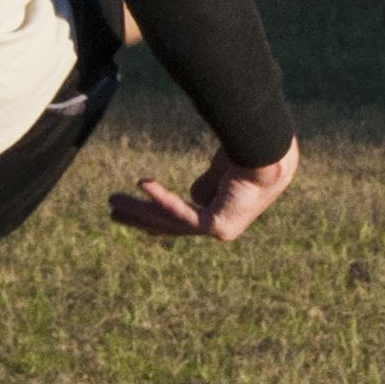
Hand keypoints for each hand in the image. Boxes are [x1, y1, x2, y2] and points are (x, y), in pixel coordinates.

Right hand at [109, 137, 298, 242]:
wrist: (272, 153)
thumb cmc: (254, 156)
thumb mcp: (224, 172)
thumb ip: (209, 184)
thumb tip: (196, 193)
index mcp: (222, 212)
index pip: (182, 218)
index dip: (154, 212)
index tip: (132, 201)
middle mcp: (221, 225)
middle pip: (170, 224)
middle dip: (140, 217)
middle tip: (112, 211)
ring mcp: (220, 229)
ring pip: (170, 221)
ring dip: (140, 209)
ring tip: (112, 201)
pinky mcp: (219, 226)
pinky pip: (182, 213)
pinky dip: (161, 199)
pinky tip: (141, 184)